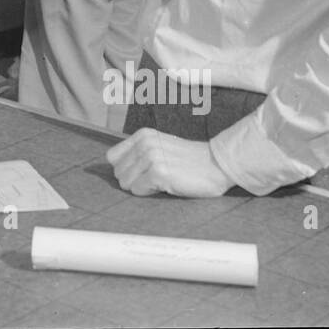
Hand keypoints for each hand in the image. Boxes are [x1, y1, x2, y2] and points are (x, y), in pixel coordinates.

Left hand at [106, 129, 233, 197]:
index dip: (125, 169)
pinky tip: (165, 185)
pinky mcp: (159, 172)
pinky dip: (148, 192)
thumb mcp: (159, 148)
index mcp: (142, 135)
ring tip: (162, 180)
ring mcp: (151, 157)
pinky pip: (137, 190)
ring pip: (125, 183)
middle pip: (117, 172)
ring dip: (142, 186)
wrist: (216, 166)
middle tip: (155, 177)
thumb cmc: (188, 161)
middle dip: (133, 179)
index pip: (112, 157)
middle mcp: (144, 143)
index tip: (142, 171)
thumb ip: (137, 153)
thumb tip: (114, 168)